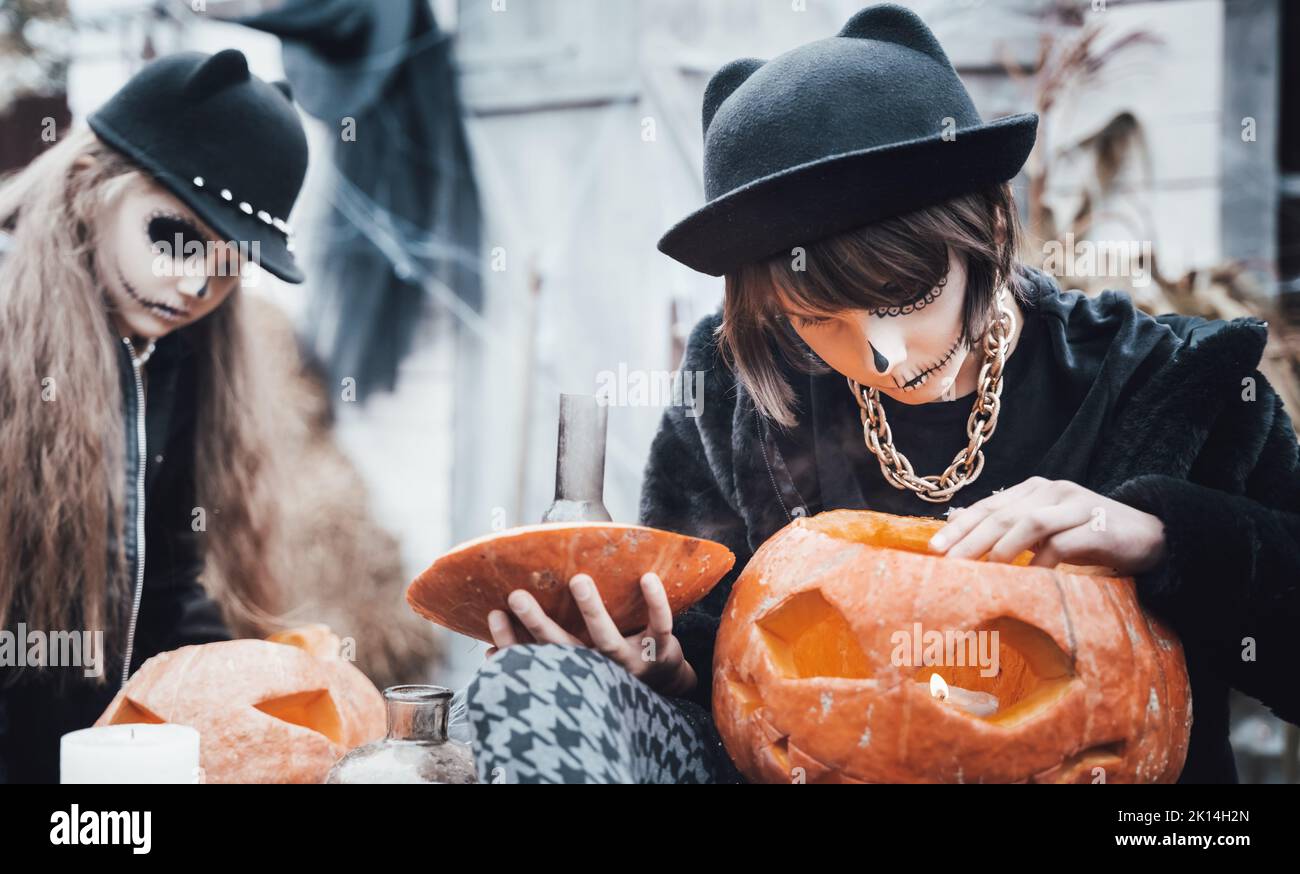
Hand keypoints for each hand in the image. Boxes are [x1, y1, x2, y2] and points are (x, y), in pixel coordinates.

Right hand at [484, 572, 696, 696]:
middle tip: (516, 596)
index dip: (512, 641)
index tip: (493, 615)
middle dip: (538, 624)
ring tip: (579, 581)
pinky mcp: (662, 649)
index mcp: (577, 668)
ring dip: (593, 610)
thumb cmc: (611, 665)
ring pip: (608, 637)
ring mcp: (632, 660)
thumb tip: (491, 651)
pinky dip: (655, 602)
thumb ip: (541, 650)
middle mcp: (599, 668)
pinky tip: (647, 578)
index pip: (538, 656)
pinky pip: (660, 625)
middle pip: (564, 648)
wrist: (666, 682)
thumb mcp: (577, 662)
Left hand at [927, 477, 1166, 573]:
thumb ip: (1014, 533)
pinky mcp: (1099, 525)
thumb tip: (966, 546)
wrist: (1150, 535)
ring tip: (982, 571)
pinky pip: (1063, 543)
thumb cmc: (1088, 536)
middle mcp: (1052, 491)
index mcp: (1034, 489)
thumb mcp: (1047, 531)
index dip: (959, 526)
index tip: (933, 548)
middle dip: (971, 540)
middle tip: (948, 564)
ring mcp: (1076, 505)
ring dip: (1002, 549)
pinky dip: (1043, 562)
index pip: (988, 505)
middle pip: (1003, 514)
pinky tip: (1030, 579)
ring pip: (1030, 523)